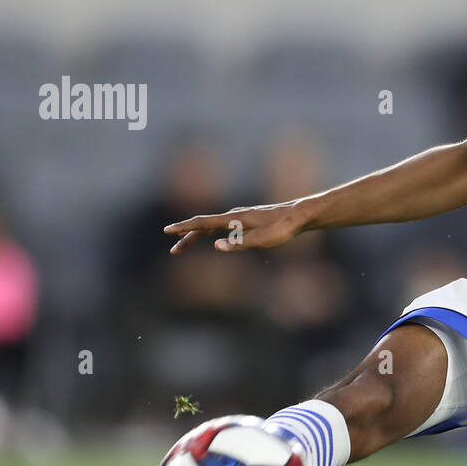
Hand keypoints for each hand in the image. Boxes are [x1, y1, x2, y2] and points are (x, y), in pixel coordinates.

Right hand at [164, 201, 305, 253]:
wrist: (299, 216)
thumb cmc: (282, 229)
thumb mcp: (262, 241)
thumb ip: (238, 244)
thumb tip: (216, 246)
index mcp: (234, 219)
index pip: (203, 223)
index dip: (184, 227)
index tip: (167, 230)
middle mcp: (234, 215)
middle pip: (203, 225)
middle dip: (185, 236)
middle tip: (173, 250)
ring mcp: (240, 216)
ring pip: (211, 225)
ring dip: (196, 235)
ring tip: (182, 244)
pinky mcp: (246, 219)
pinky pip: (222, 225)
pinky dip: (209, 231)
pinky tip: (210, 237)